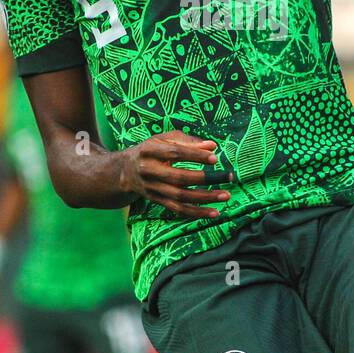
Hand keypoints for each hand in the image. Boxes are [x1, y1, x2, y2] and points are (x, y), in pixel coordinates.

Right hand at [117, 130, 232, 219]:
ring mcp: (151, 188)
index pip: (174, 153)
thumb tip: (212, 146)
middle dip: (206, 179)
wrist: (124, 171)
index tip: (215, 158)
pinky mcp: (156, 201)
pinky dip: (196, 213)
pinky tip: (214, 213)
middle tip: (228, 177)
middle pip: (179, 177)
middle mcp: (148, 170)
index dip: (195, 156)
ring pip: (180, 197)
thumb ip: (188, 141)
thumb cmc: (150, 150)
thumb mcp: (163, 139)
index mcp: (149, 150)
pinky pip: (178, 210)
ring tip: (225, 196)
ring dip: (205, 198)